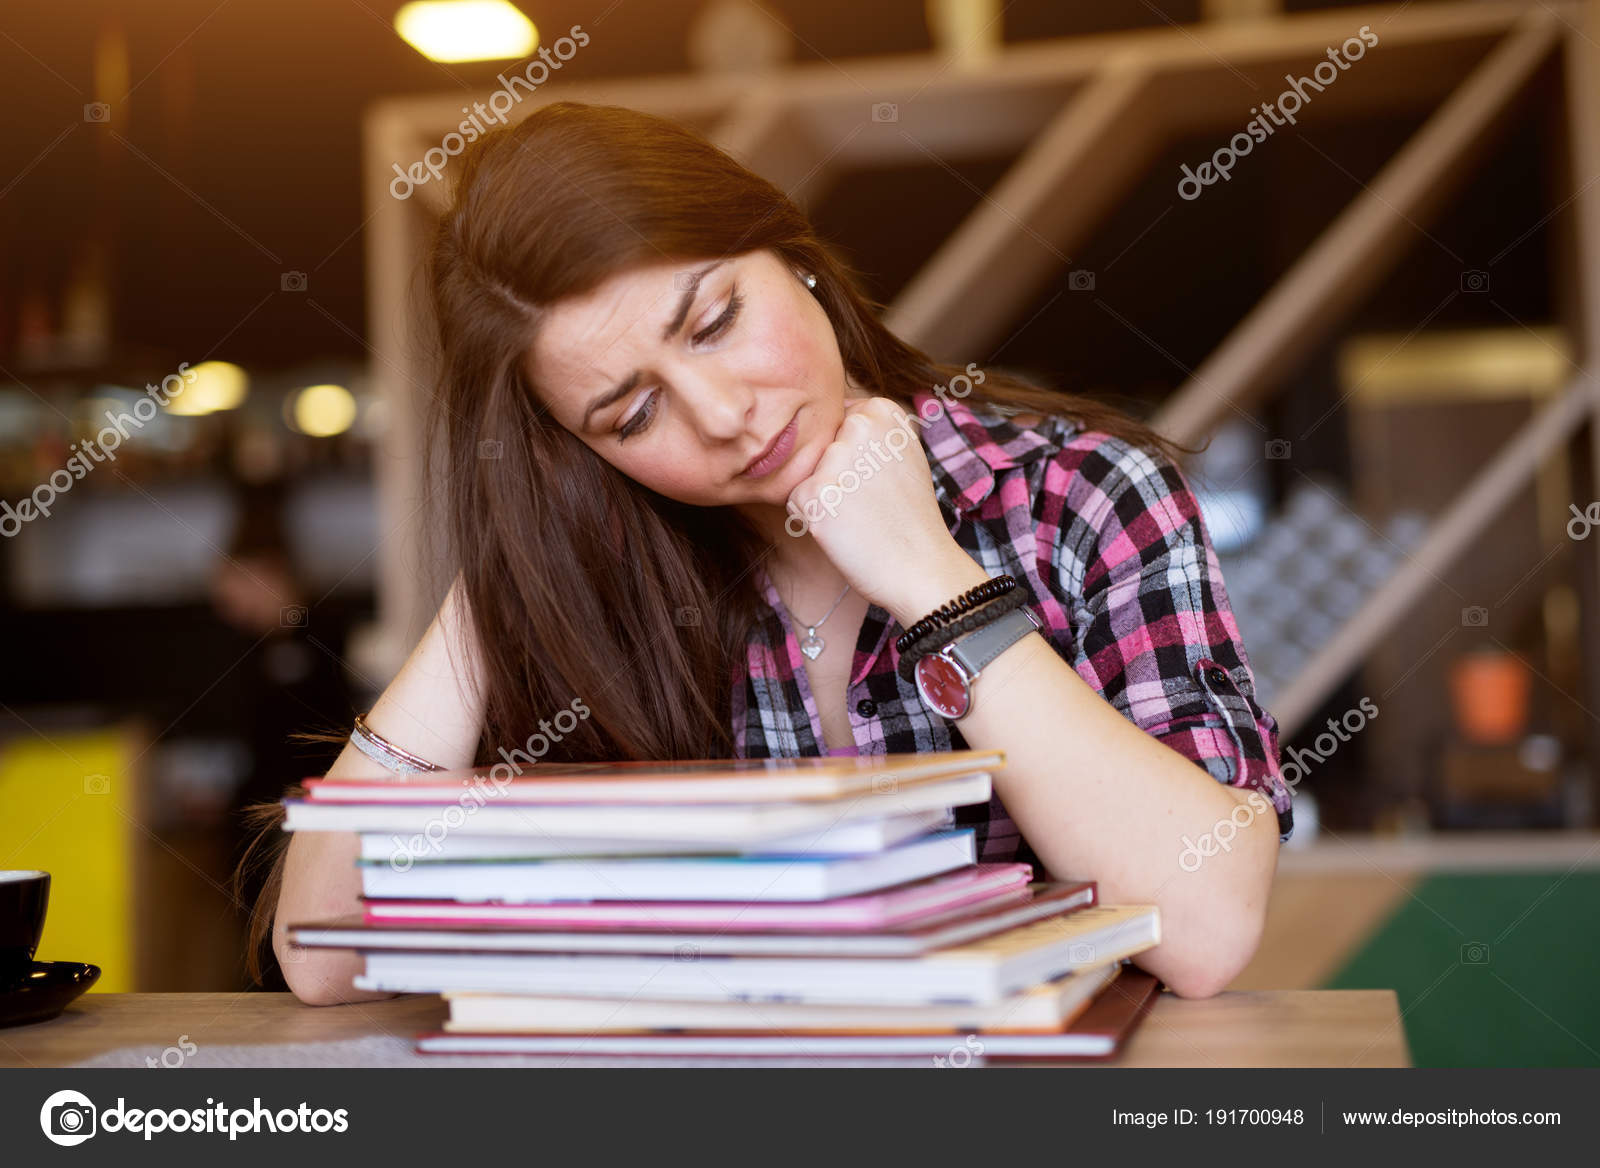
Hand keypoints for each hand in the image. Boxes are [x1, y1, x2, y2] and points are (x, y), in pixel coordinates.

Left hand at [785, 396, 986, 624]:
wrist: (920, 566)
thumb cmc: (909, 516)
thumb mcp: (902, 453)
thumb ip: (868, 430)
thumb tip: (826, 418)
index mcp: (881, 411)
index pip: (835, 424)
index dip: (849, 458)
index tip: (876, 479)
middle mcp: (859, 426)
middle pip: (817, 447)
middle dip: (831, 474)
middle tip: (867, 501)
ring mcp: (836, 459)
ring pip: (803, 473)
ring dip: (821, 496)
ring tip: (856, 515)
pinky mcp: (815, 493)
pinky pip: (794, 500)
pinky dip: (810, 519)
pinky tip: (843, 529)